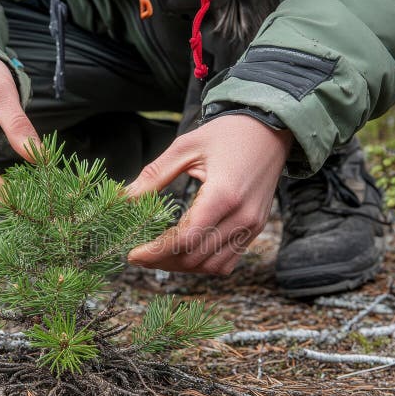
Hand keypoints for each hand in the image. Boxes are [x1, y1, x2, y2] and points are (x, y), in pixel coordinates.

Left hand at [126, 115, 291, 274]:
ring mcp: (252, 226)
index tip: (133, 253)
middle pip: (195, 257)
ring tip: (159, 255)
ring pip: (211, 266)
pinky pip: (228, 262)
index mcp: (223, 195)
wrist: (270, 129)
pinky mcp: (256, 229)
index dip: (155, 252)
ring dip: (182, 266)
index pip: (185, 239)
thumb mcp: (185, 147)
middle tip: (140, 255)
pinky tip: (185, 252)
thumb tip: (124, 198)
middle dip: (162, 261)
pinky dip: (204, 264)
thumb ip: (154, 175)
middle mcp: (241, 217)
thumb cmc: (227, 133)